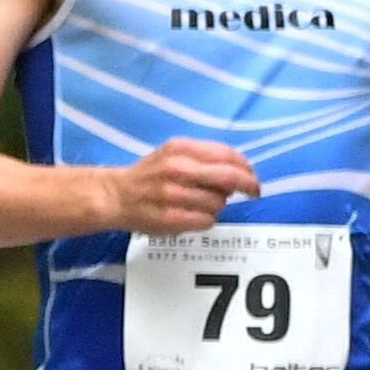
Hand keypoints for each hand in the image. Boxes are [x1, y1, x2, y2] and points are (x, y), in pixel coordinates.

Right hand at [110, 138, 260, 235]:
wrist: (116, 195)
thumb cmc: (151, 174)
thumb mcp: (174, 154)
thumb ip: (204, 157)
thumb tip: (240, 170)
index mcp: (180, 148)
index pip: (226, 154)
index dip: (246, 166)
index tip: (252, 175)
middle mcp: (177, 168)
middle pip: (229, 177)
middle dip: (248, 185)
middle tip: (253, 192)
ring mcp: (173, 194)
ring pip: (219, 202)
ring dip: (218, 205)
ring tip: (200, 203)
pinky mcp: (170, 218)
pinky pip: (207, 220)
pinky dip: (206, 219)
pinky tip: (193, 215)